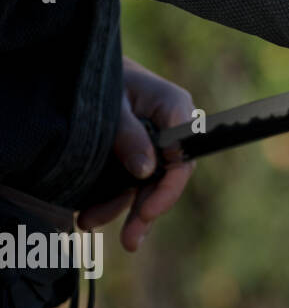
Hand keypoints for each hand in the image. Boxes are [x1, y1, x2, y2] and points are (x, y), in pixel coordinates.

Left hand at [78, 57, 195, 250]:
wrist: (86, 66)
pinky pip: (130, 179)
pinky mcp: (135, 150)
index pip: (183, 157)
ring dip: (120, 207)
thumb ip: (128, 134)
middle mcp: (170, 129)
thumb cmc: (104, 77)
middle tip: (130, 241)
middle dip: (145, 210)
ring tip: (88, 223)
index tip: (146, 211)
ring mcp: (153, 142)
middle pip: (167, 177)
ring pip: (146, 183)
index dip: (168, 188)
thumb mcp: (113, 103)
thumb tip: (144, 171)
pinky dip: (111, 197)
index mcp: (176, 110)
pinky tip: (90, 212)